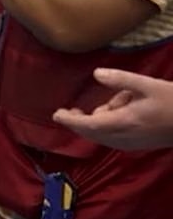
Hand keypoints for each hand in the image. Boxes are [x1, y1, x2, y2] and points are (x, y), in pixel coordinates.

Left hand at [53, 68, 172, 149]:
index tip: (56, 115)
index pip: (88, 125)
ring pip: (101, 135)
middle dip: (79, 121)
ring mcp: (130, 143)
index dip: (70, 120)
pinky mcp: (136, 145)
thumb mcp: (148, 85)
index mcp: (124, 122)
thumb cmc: (172, 102)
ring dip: (98, 121)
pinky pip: (112, 137)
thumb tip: (96, 73)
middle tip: (70, 109)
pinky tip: (123, 109)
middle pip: (91, 132)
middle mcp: (124, 137)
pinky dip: (108, 126)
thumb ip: (121, 80)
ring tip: (121, 99)